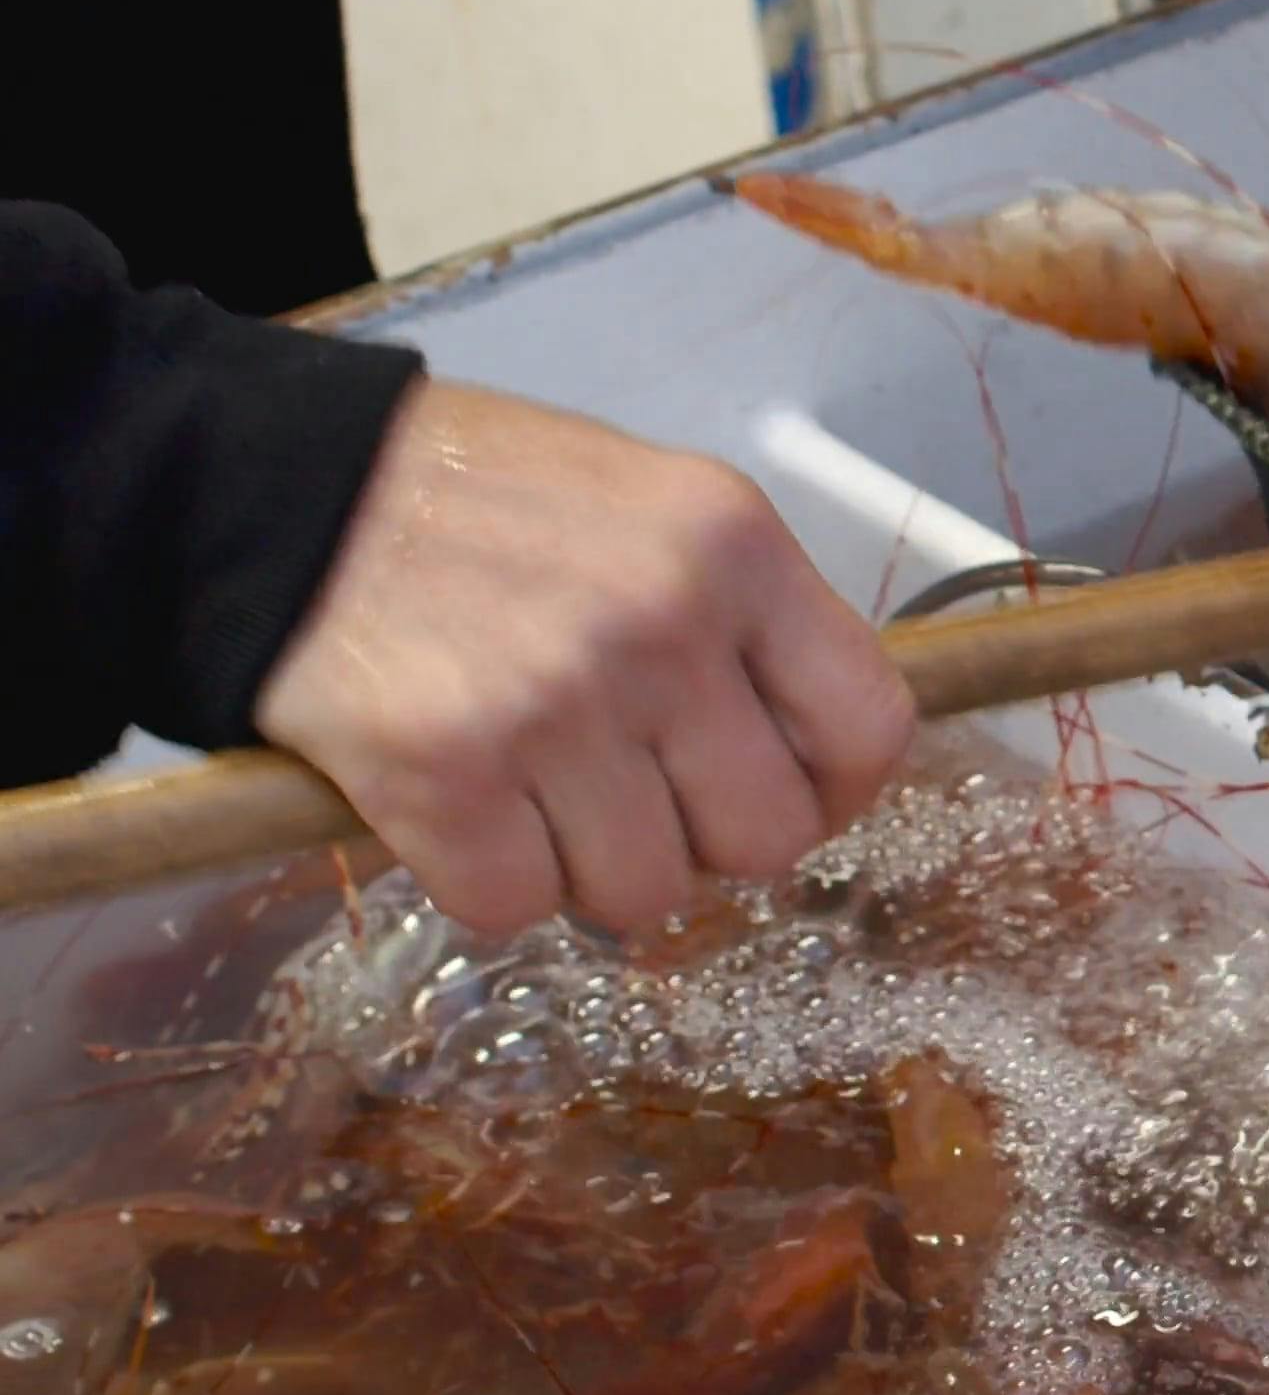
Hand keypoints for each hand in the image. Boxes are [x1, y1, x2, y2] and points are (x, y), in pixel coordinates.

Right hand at [253, 380, 914, 938]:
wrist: (274, 488)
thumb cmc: (476, 503)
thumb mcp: (651, 510)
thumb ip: (741, 619)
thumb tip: (807, 755)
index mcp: (734, 549)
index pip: (868, 728)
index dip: (835, 792)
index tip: (785, 796)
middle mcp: (662, 625)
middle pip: (762, 838)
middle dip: (702, 843)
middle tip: (633, 799)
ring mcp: (554, 703)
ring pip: (644, 893)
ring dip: (587, 870)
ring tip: (534, 792)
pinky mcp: (443, 773)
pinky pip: (515, 906)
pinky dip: (485, 882)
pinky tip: (459, 808)